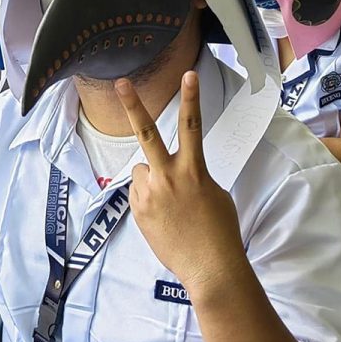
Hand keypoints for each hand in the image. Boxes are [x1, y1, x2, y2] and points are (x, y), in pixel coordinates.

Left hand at [115, 71, 246, 293]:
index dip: (191, 98)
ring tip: (170, 206)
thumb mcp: (212, 193)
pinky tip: (164, 218)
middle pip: (146, 133)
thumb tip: (167, 175)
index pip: (192, 126)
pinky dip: (148, 200)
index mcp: (193, 170)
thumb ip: (189, 176)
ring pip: (143, 170)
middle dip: (133, 105)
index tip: (189, 74)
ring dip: (152, 180)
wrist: (210, 267)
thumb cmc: (219, 230)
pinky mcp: (138, 210)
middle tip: (121, 83)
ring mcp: (150, 194)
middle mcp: (168, 177)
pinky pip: (140, 193)